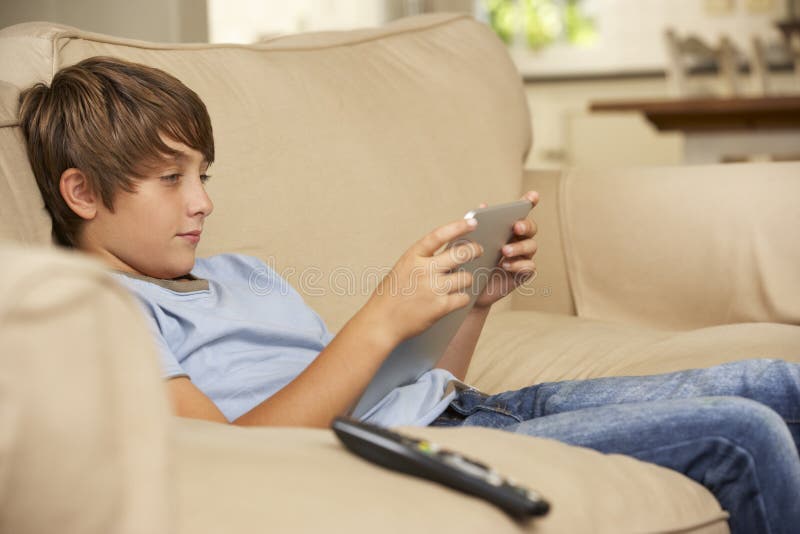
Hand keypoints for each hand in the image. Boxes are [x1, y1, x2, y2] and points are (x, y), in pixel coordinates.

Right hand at [363, 217, 483, 343]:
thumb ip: (423, 259)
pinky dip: (461, 298)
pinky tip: (453, 299)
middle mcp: (424, 270)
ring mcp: (433, 288)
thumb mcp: (403, 269)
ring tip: (458, 282)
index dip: (458, 226)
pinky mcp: (440, 307)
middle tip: (477, 250)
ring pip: (466, 277)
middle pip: (461, 254)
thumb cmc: (391, 295)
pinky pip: (463, 298)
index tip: (473, 222)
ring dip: (466, 279)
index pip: (439, 235)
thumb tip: (451, 250)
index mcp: (413, 257)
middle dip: (474, 250)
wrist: (381, 322)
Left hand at [473, 190, 538, 309]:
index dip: (529, 202)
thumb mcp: (466, 242)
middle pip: (530, 228)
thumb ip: (475, 225)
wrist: (466, 290)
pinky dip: (519, 264)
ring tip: (504, 251)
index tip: (533, 195)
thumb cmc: (466, 262)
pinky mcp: (521, 274)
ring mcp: (522, 257)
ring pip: (531, 246)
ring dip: (519, 246)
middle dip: (526, 225)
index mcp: (505, 228)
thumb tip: (482, 206)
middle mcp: (517, 240)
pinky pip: (528, 267)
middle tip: (516, 227)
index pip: (520, 212)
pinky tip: (506, 265)